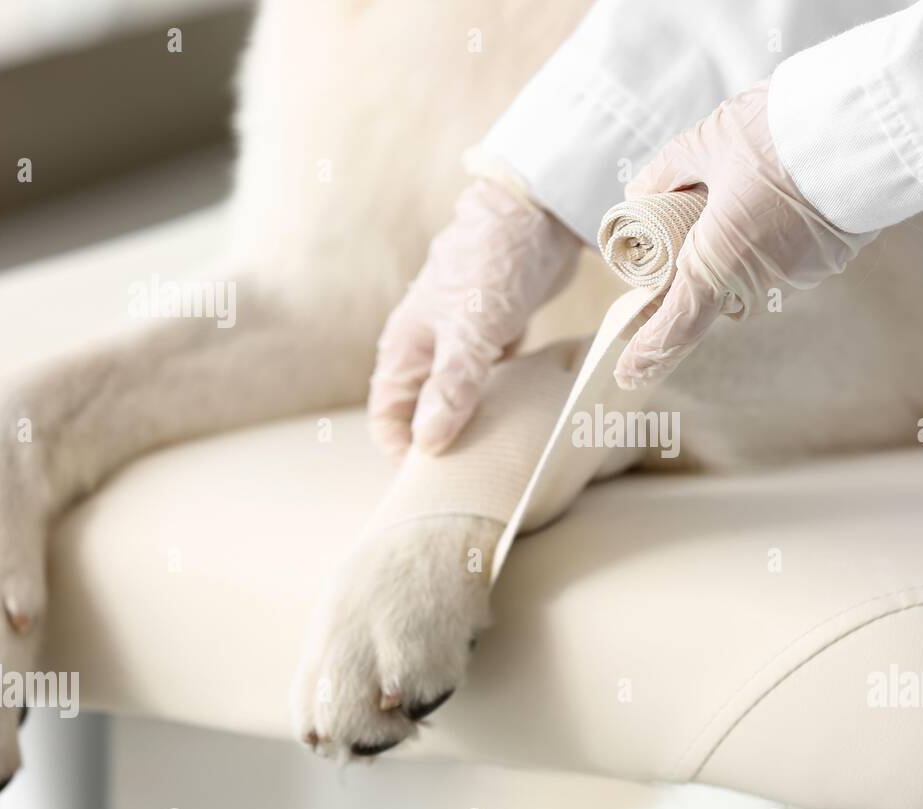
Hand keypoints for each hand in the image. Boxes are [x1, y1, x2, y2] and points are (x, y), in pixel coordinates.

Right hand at [369, 176, 579, 454]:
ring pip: (459, 398)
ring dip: (474, 425)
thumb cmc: (492, 264)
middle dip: (441, 446)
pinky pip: (493, 382)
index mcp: (406, 347)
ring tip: (500, 459)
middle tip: (474, 481)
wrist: (534, 211)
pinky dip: (504, 401)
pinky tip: (525, 421)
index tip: (434, 483)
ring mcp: (462, 341)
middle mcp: (428, 347)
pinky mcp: (496, 335)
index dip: (403, 452)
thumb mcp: (471, 330)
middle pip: (422, 412)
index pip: (387, 416)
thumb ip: (452, 386)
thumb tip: (429, 445)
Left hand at [614, 80, 873, 389]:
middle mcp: (759, 280)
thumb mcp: (706, 142)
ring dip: (740, 250)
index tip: (628, 373)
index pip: (677, 324)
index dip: (649, 351)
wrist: (862, 125)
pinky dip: (775, 237)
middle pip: (715, 296)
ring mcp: (800, 274)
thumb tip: (641, 194)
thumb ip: (666, 173)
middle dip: (697, 274)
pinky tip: (781, 195)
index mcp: (719, 261)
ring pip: (752, 276)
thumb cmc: (778, 134)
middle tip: (687, 230)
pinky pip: (788, 259)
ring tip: (745, 194)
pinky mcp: (830, 259)